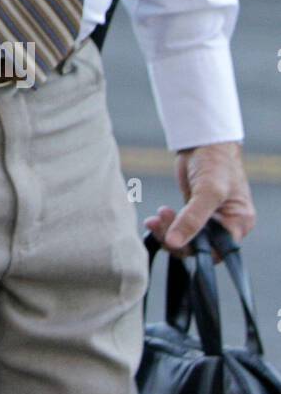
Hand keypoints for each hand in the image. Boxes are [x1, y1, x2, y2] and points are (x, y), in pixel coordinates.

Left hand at [144, 140, 254, 257]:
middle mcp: (226, 225)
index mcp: (238, 224)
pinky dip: (166, 226)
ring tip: (155, 219)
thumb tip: (175, 243)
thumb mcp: (208, 191)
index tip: (172, 239)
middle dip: (176, 238)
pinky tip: (154, 219)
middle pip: (199, 247)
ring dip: (167, 232)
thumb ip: (192, 219)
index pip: (217, 252)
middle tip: (158, 222)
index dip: (194, 251)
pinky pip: (179, 228)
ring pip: (186, 239)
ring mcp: (209, 219)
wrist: (203, 141)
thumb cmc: (215, 163)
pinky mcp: (193, 212)